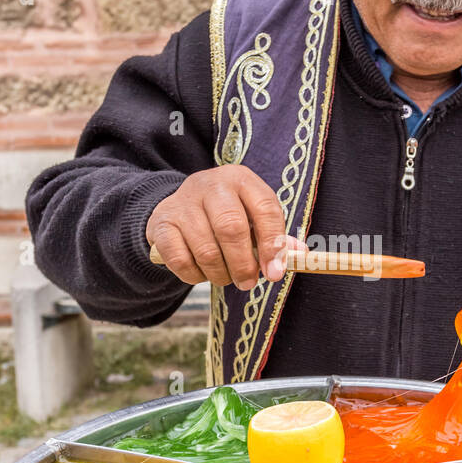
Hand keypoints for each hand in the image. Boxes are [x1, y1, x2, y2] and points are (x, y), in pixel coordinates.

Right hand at [147, 165, 300, 290]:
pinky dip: (194, 275)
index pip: (265, 209)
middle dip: (243, 264)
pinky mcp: (161, 222)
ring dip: (219, 274)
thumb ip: (275, 237)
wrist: (178, 208)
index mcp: (242, 180)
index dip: (272, 244)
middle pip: (231, 228)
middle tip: (248, 283)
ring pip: (206, 249)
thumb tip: (300, 255)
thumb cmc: (226, 215)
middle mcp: (212, 185)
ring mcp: (183, 202)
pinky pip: (179, 259)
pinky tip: (201, 273)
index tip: (275, 273)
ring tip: (225, 278)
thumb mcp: (253, 218)